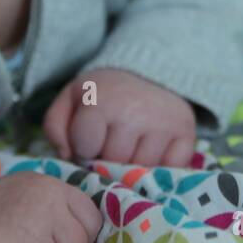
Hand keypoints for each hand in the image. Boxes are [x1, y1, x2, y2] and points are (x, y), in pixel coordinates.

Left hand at [42, 68, 195, 166]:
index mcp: (101, 99)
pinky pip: (169, 170)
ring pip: (141, 170)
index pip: (85, 148)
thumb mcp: (71, 99)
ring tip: (131, 146)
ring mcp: (164, 122)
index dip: (84, 147)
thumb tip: (67, 156)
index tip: (90, 136)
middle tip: (111, 142)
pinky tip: (152, 150)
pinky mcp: (187, 133)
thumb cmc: (105, 93)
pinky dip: (160, 167)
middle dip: (107, 159)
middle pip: (113, 162)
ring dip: (133, 166)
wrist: (150, 72)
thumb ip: (55, 126)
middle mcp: (135, 110)